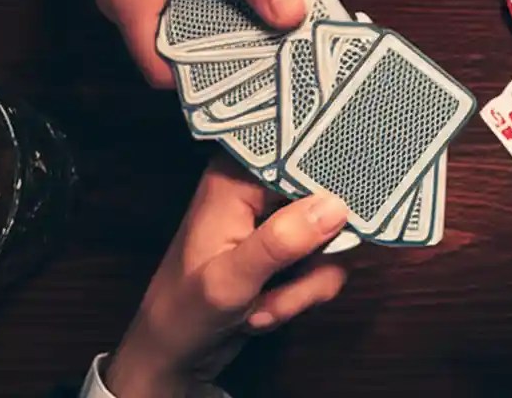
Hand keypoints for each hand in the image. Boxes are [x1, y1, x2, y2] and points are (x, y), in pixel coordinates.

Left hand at [104, 160, 348, 397]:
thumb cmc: (184, 313)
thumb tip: (337, 206)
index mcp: (237, 177)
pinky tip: (267, 307)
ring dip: (305, 283)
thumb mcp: (229, 280)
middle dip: (313, 254)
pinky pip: (328, 264)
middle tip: (279, 284)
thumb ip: (280, 242)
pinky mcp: (292, 248)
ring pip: (334, 239)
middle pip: (329, 198)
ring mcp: (280, 221)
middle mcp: (262, 189)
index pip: (303, 154)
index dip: (329, 182)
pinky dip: (304, 293)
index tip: (335, 219)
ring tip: (262, 304)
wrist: (174, 357)